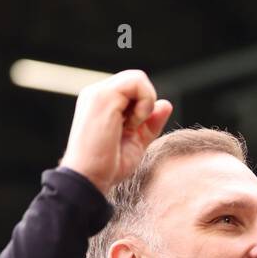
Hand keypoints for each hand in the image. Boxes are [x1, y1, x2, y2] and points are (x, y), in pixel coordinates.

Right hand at [59, 69, 173, 195]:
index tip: (134, 130)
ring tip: (131, 126)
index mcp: (102, 103)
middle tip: (133, 128)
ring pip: (138, 78)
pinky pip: (137, 82)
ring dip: (145, 103)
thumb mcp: (136, 142)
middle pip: (136, 80)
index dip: (143, 107)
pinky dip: (144, 103)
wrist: (90, 178)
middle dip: (145, 104)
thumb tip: (166, 104)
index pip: (133, 89)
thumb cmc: (109, 167)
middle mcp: (98, 94)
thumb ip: (151, 123)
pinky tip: (132, 123)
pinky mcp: (103, 96)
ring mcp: (98, 92)